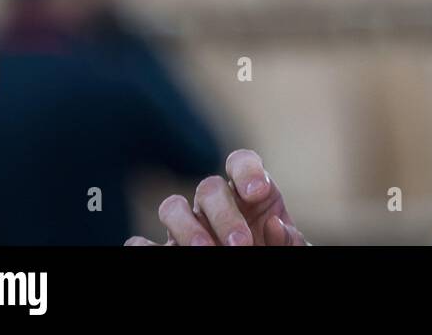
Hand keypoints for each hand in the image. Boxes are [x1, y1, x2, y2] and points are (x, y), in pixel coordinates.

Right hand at [126, 149, 308, 245]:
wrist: (252, 270)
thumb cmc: (273, 252)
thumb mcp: (289, 247)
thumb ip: (288, 238)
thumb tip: (274, 224)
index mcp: (250, 194)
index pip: (240, 162)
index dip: (246, 171)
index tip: (258, 192)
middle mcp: (215, 204)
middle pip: (208, 188)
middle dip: (224, 215)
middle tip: (241, 244)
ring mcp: (188, 226)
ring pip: (172, 206)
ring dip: (188, 229)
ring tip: (206, 252)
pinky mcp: (168, 248)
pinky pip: (141, 242)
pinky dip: (144, 246)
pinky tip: (165, 254)